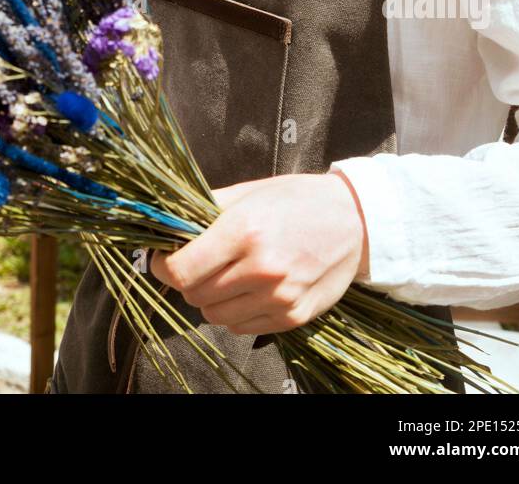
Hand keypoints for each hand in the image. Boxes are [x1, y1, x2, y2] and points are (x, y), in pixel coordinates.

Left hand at [147, 172, 368, 335]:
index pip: (181, 269)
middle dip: (187, 280)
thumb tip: (167, 219)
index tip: (162, 258)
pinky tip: (248, 289)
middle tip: (197, 263)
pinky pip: (242, 327)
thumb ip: (207, 208)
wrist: (356, 221)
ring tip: (227, 275)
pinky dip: (236, 312)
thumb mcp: (250, 191)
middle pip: (195, 295)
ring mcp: (279, 297)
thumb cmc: (298, 200)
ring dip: (211, 298)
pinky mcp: (293, 317)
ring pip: (215, 316)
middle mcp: (261, 268)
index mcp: (245, 230)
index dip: (162, 266)